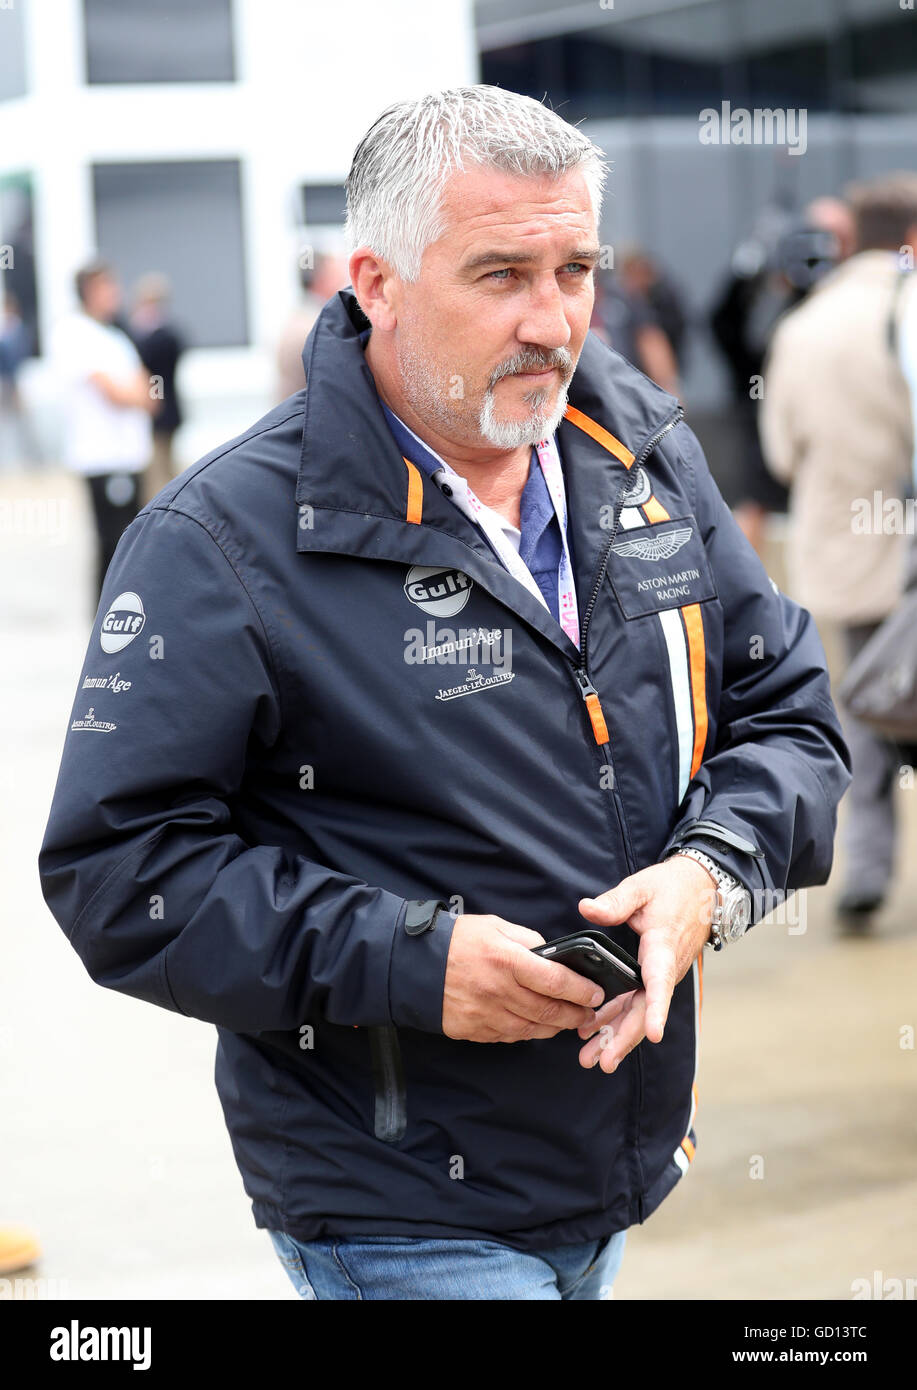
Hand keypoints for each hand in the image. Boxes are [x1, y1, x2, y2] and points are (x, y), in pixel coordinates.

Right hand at [442, 914, 603, 1043]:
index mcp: (507, 960)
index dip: (581, 990)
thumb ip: (528, 941)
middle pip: (548, 1012)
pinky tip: (535, 1025)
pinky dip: (528, 1032)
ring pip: (533, 1030)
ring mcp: (486, 1015)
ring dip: (555, 1027)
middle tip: (588, 1012)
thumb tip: (553, 957)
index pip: (555, 981)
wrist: (413, 964)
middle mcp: (499, 991)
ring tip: (567, 1020)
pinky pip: (510, 1037)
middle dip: (575, 1015)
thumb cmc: (456, 940)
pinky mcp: (474, 1031)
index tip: (595, 993)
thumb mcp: (495, 926)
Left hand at [576, 857, 715, 1072]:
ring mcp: (660, 976)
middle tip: (601, 1062)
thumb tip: (587, 908)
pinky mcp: (653, 976)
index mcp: (663, 948)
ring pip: (639, 1012)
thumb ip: (616, 901)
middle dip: (625, 1039)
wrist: (700, 890)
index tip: (653, 1034)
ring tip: (591, 1059)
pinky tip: (594, 1033)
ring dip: (617, 1036)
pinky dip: (616, 1020)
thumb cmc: (672, 888)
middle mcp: (665, 969)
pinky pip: (635, 1003)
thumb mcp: (642, 887)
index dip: (655, 1009)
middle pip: (646, 1011)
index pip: (660, 983)